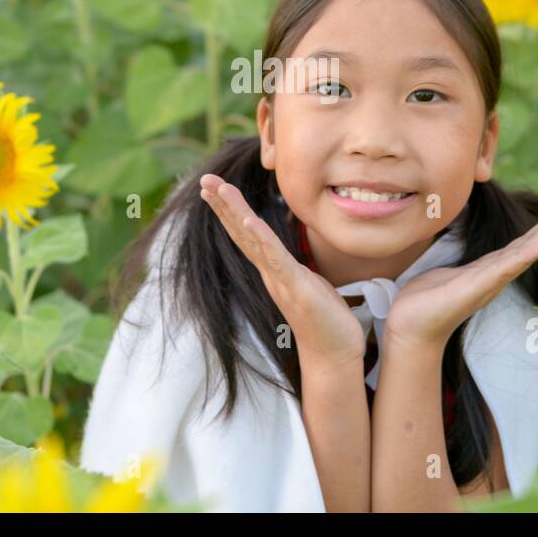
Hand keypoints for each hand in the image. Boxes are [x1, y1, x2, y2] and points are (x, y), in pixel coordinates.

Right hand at [198, 174, 367, 369]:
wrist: (333, 357)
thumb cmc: (326, 321)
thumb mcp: (310, 285)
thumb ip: (297, 270)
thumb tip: (294, 260)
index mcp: (274, 269)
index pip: (247, 234)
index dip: (231, 210)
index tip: (215, 187)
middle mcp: (271, 273)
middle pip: (241, 232)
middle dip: (223, 205)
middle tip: (204, 179)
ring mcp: (280, 280)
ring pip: (252, 239)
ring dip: (234, 212)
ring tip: (218, 188)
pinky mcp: (295, 288)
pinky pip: (275, 258)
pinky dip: (260, 238)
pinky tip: (248, 221)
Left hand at [386, 198, 537, 349]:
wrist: (410, 328)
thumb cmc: (426, 301)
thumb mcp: (448, 275)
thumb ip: (463, 267)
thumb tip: (463, 256)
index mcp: (490, 269)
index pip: (523, 242)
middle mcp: (495, 275)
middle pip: (531, 243)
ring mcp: (488, 282)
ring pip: (523, 253)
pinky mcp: (474, 288)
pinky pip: (503, 269)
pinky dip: (523, 258)